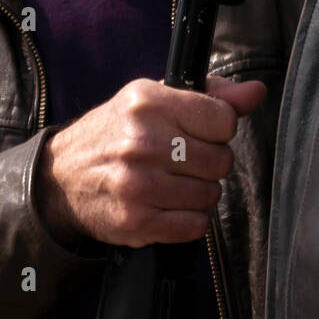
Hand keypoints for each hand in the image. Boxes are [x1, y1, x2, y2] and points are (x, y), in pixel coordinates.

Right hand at [36, 75, 266, 248]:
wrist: (62, 175)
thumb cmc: (118, 131)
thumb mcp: (156, 98)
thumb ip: (213, 94)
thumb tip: (256, 93)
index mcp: (149, 102)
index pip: (224, 120)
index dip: (220, 128)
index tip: (202, 131)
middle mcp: (142, 140)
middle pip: (221, 160)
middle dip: (209, 162)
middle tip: (184, 159)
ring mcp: (138, 183)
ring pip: (210, 195)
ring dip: (199, 192)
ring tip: (174, 182)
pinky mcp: (136, 220)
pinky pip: (195, 226)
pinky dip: (189, 219)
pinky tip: (169, 204)